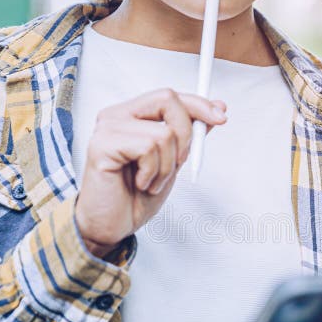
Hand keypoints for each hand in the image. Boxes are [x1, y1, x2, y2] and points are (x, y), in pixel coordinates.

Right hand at [75, 89, 226, 255]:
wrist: (111, 226)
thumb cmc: (135, 196)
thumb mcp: (173, 161)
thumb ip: (190, 134)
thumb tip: (217, 108)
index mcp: (132, 116)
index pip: (169, 96)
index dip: (199, 105)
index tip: (220, 117)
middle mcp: (116, 116)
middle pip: (167, 99)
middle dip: (186, 134)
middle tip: (177, 162)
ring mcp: (107, 128)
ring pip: (164, 132)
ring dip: (167, 166)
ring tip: (152, 181)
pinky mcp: (101, 145)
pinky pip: (148, 148)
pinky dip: (153, 172)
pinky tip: (141, 183)